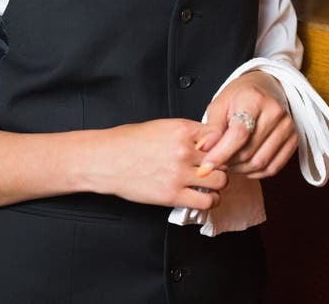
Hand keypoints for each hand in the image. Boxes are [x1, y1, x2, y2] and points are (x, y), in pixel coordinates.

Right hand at [91, 119, 227, 209]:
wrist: (106, 159)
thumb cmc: (127, 141)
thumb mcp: (160, 126)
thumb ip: (184, 133)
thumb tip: (203, 141)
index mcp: (181, 129)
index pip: (218, 134)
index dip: (220, 143)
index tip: (216, 149)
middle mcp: (184, 150)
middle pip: (222, 158)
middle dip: (221, 164)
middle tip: (214, 168)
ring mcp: (179, 173)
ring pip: (220, 181)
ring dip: (218, 183)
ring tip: (210, 184)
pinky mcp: (173, 195)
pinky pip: (206, 201)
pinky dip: (209, 201)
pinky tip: (202, 197)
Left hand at [196, 71, 297, 179]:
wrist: (266, 87)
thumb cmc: (239, 96)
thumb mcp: (220, 104)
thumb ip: (212, 127)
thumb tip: (204, 148)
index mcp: (254, 99)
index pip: (239, 133)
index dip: (221, 152)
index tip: (206, 166)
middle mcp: (275, 112)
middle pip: (248, 151)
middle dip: (228, 162)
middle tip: (215, 161)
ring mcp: (287, 127)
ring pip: (260, 163)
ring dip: (240, 169)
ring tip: (228, 162)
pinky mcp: (294, 140)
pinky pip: (273, 168)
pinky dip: (255, 172)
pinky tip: (244, 165)